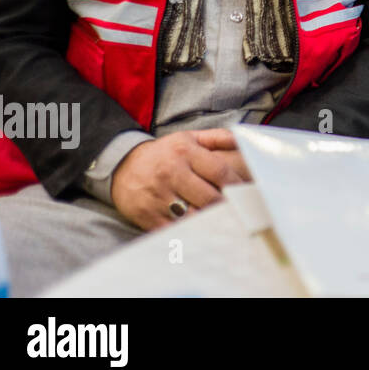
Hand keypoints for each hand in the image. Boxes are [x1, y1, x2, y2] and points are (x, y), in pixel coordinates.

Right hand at [110, 129, 250, 230]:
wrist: (121, 166)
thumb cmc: (164, 153)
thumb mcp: (188, 137)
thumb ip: (218, 138)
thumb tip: (244, 141)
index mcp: (185, 152)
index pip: (220, 171)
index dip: (237, 184)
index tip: (248, 192)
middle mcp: (172, 173)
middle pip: (210, 198)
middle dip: (228, 206)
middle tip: (241, 211)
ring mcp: (159, 197)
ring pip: (194, 216)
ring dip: (212, 221)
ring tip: (225, 222)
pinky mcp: (148, 216)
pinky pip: (175, 229)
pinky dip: (192, 232)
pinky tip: (203, 231)